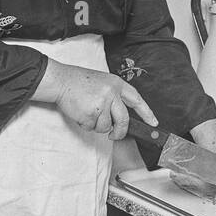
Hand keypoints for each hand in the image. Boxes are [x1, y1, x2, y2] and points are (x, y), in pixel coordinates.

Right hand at [35, 60, 156, 139]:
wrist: (61, 81)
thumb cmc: (79, 82)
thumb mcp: (102, 83)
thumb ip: (113, 96)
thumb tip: (119, 118)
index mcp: (116, 84)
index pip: (136, 100)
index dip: (146, 113)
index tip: (153, 123)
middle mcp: (111, 93)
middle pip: (124, 120)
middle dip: (120, 132)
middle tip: (115, 135)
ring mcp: (102, 104)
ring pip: (106, 127)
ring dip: (96, 125)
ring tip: (87, 111)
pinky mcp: (90, 113)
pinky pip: (92, 127)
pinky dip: (86, 124)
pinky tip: (80, 112)